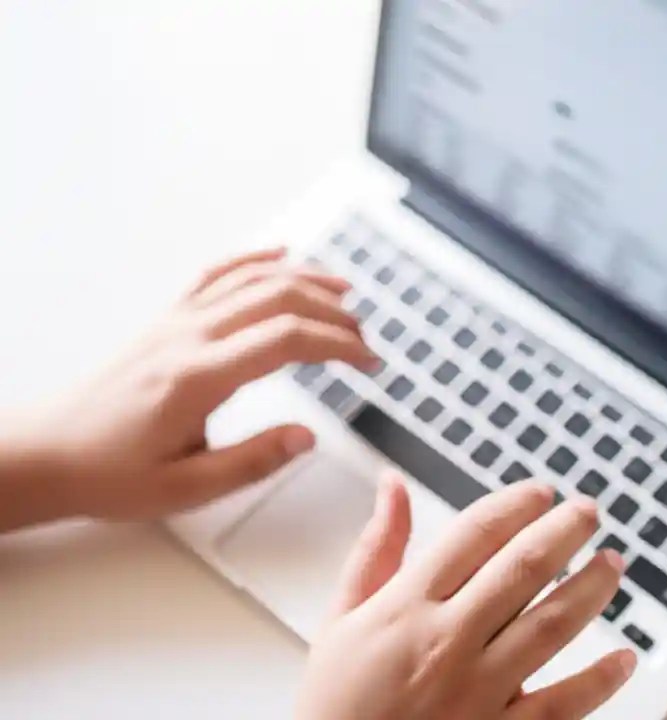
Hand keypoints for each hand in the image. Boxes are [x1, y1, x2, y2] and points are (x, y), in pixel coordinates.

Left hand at [0, 248, 376, 528]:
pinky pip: (216, 275)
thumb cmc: (109, 473)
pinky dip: (253, 259)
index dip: (339, 346)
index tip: (368, 362)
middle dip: (333, 314)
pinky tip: (280, 255)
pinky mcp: (167, 321)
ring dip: (305, 280)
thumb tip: (306, 438)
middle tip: (365, 340)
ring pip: (252, 280)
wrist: (48, 454)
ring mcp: (176, 322)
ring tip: (345, 295)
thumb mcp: (186, 488)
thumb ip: (252, 462)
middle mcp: (189, 337)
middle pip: (279, 299)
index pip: (287, 340)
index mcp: (198, 377)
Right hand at [298, 475, 636, 719]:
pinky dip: (600, 680)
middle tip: (589, 512)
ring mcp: (476, 691)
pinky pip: (562, 704)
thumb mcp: (341, 620)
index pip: (474, 534)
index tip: (541, 493)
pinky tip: (624, 657)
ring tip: (612, 564)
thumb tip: (394, 484)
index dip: (516, 504)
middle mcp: (445, 642)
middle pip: (523, 568)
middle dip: (566, 531)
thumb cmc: (337, 704)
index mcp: (405, 608)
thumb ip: (376, 549)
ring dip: (591, 588)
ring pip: (551, 625)